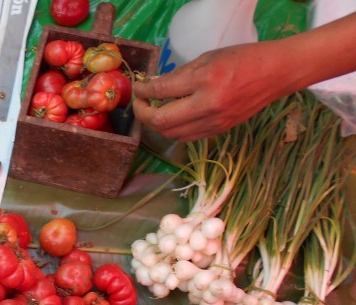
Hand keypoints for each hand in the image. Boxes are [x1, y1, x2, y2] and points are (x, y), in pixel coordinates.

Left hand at [132, 42, 286, 140]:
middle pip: (162, 121)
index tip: (138, 89)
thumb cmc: (243, 59)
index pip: (163, 91)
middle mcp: (208, 105)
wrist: (276, 73)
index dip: (144, 92)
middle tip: (139, 104)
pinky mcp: (219, 131)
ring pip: (172, 134)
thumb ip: (180, 75)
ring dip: (157, 125)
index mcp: (206, 80)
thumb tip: (155, 86)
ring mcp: (214, 122)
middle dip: (143, 114)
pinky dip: (173, 130)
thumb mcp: (208, 58)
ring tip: (152, 112)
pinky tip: (171, 119)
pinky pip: (187, 137)